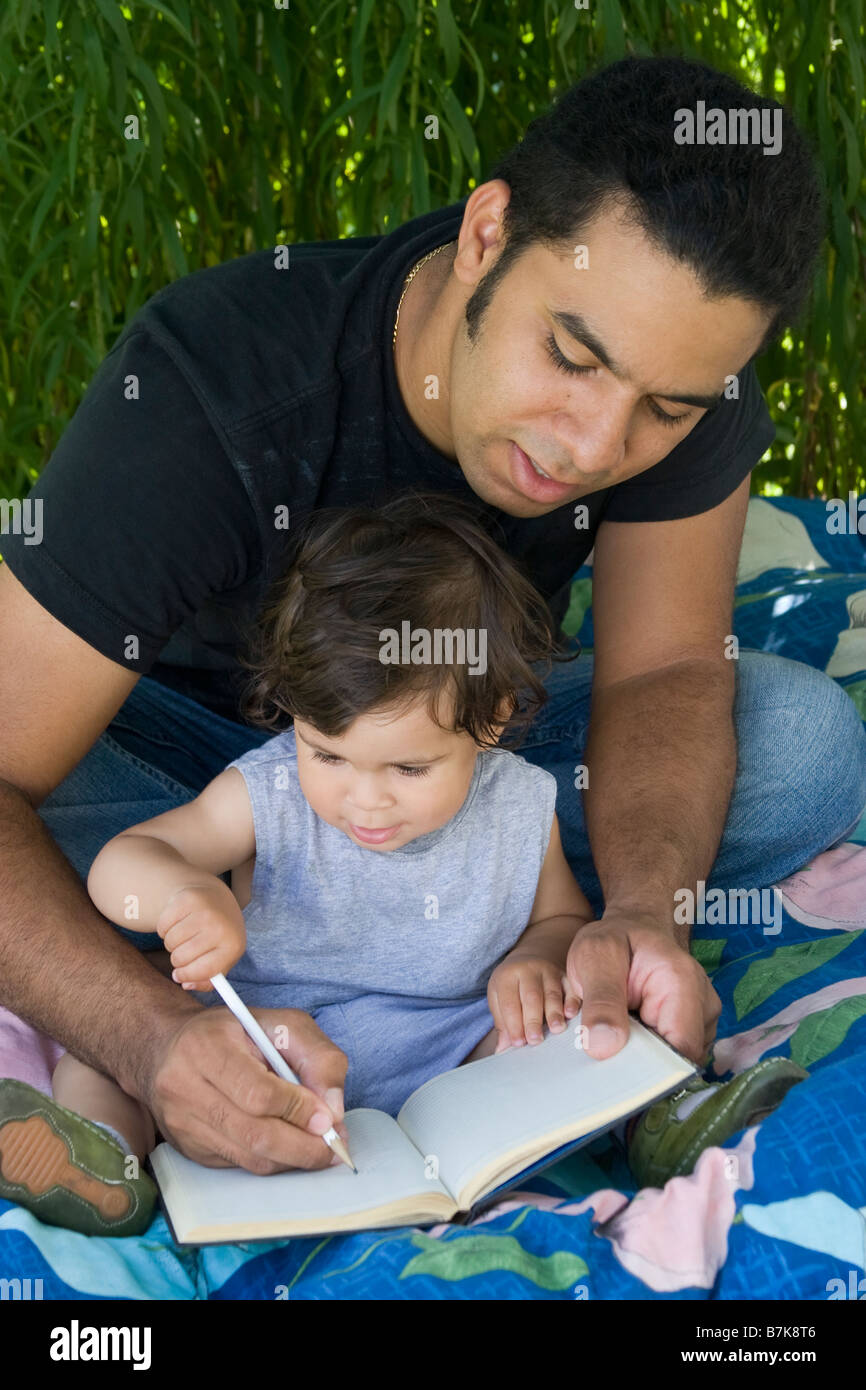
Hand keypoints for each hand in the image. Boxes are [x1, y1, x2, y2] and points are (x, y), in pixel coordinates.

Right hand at [141, 1003, 351, 1171]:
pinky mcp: (187, 1148)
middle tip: (334, 1147)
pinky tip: (287, 1147)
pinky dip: (271, 1161)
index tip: (329, 1118)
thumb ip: (318, 1058)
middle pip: (254, 1134)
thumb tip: (333, 1111)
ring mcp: (182, 1123)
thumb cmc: (234, 1033)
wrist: (170, 1047)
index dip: (299, 1110)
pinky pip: (239, 1165)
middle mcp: (184, 1088)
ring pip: (249, 1157)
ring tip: (319, 1149)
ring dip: (292, 1159)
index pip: (258, 1093)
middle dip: (303, 1147)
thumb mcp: (283, 1025)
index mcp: (206, 1048)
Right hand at [156, 882, 245, 990]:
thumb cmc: (218, 935)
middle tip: (183, 951)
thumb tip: (186, 985)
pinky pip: (162, 926)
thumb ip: (207, 980)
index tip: (178, 976)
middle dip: (177, 959)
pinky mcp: (188, 899)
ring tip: (183, 936)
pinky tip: (177, 923)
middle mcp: (220, 927)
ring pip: (170, 942)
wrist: (215, 898)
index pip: (204, 970)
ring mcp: (204, 911)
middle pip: (181, 957)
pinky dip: (164, 928)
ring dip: (171, 943)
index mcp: (233, 945)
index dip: (186, 976)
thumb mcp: (221, 959)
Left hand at [487, 953, 581, 1053]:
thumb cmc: (511, 985)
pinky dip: (572, 1001)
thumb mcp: (498, 998)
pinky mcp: (564, 974)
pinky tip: (571, 1014)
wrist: (528, 960)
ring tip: (556, 1029)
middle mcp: (528, 971)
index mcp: (507, 976)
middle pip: (531, 997)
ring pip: (552, 993)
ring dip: (554, 1012)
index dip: (513, 1024)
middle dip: (533, 1020)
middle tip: (535, 1040)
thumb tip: (502, 1050)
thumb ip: (502, 1023)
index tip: (518, 1043)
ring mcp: (548, 971)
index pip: (510, 1002)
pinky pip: (570, 987)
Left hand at [564, 909, 720, 1064]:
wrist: (632, 927)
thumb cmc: (615, 939)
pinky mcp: (693, 1029)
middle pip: (678, 1061)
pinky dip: (646, 1054)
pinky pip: (671, 1056)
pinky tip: (627, 1037)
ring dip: (641, 1060)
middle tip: (602, 1055)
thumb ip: (601, 1001)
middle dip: (640, 1066)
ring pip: (674, 1063)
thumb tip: (604, 1048)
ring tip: (614, 1035)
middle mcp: (703, 1005)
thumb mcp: (595, 957)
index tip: (614, 1076)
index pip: (680, 1049)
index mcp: (683, 984)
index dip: (649, 1072)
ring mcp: (702, 1019)